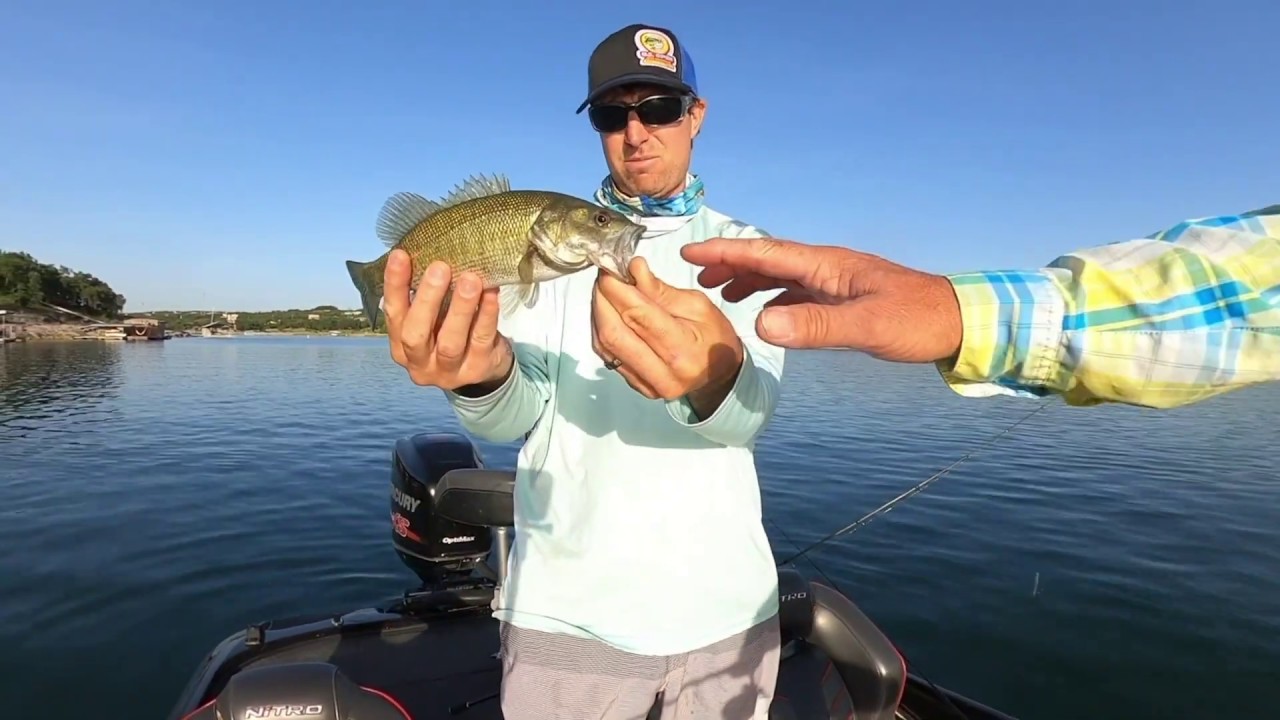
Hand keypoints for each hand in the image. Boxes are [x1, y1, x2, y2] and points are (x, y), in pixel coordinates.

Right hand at [383, 249, 513, 393]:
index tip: (401, 255)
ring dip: (460, 308)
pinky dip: (486, 315)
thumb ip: (427, 296)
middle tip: (440, 267)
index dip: (395, 285)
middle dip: (427, 299)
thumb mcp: (434, 319)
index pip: (394, 314)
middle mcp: (420, 363)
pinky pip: (481, 340)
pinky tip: (491, 294)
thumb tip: (428, 250)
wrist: (483, 369)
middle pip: (416, 334)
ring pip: (451, 342)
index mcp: (401, 346)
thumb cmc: (451, 332)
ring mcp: (449, 372)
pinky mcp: (477, 370)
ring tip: (470, 279)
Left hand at [592, 257, 742, 413]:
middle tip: (605, 277)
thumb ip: (661, 290)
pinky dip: (601, 329)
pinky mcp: (636, 385)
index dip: (618, 288)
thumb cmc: (715, 337)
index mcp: (683, 350)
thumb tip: (634, 270)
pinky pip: (607, 355)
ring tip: (606, 291)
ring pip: (605, 344)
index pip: (638, 315)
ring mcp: (647, 384)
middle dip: (602, 299)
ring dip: (598, 313)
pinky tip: (607, 313)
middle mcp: (663, 373)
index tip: (611, 269)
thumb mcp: (698, 305)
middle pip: (614, 332)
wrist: (720, 373)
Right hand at [680, 237, 962, 362]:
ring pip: (782, 275)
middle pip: (769, 260)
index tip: (690, 252)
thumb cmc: (917, 321)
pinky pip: (798, 292)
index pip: (766, 253)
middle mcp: (828, 268)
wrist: (958, 323)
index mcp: (827, 266)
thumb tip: (760, 325)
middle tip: (697, 276)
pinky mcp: (845, 299)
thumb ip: (814, 327)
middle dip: (731, 264)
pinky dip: (773, 298)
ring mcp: (836, 282)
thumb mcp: (866, 326)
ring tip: (722, 293)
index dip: (726, 252)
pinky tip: (766, 314)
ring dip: (750, 279)